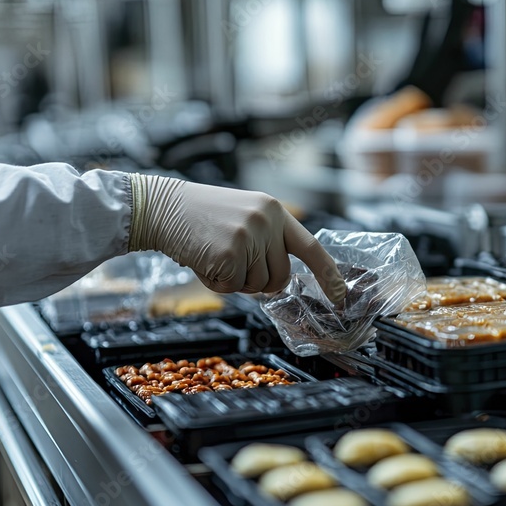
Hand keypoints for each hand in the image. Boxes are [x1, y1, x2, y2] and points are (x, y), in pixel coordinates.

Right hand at [128, 174, 345, 302]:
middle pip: (280, 278)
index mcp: (275, 212)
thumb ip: (270, 241)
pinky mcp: (229, 255)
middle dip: (259, 281)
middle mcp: (267, 222)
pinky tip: (203, 260)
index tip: (341, 296)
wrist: (163, 208)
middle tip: (233, 261)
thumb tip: (283, 280)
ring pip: (257, 286)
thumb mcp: (246, 216)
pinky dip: (216, 283)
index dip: (328, 275)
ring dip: (235, 281)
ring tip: (215, 254)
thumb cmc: (202, 216)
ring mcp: (249, 238)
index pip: (312, 248)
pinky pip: (232, 289)